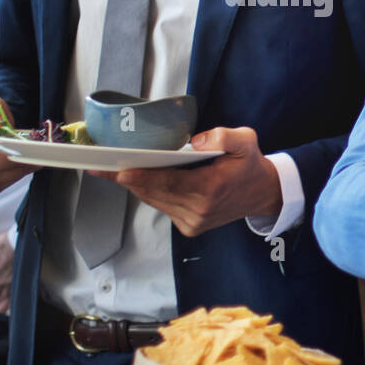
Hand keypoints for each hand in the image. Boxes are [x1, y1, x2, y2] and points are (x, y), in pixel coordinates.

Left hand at [92, 127, 279, 236]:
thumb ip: (224, 137)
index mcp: (212, 189)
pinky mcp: (190, 227)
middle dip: (128, 179)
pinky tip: (138, 179)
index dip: (143, 177)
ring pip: (155, 201)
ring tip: (112, 170)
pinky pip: (162, 207)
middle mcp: (200, 210)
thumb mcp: (246, 141)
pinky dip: (149, 193)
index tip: (121, 170)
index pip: (170, 182)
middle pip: (155, 193)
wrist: (262, 194)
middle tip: (102, 166)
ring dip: (135, 186)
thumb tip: (196, 141)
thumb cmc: (250, 165)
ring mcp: (193, 222)